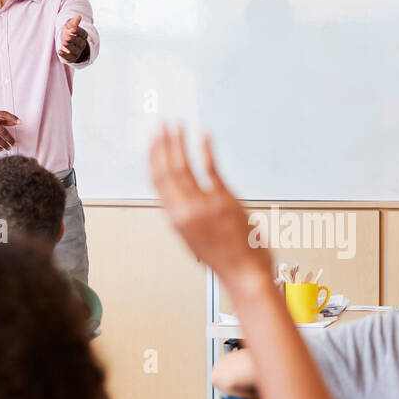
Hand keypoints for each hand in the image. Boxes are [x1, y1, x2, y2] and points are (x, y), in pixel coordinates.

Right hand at [0, 110, 18, 150]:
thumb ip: (3, 120)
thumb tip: (16, 122)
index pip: (3, 114)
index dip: (12, 117)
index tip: (19, 122)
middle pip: (1, 130)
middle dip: (9, 138)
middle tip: (14, 143)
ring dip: (4, 144)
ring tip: (9, 147)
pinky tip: (1, 149)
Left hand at [57, 15, 89, 62]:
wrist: (65, 44)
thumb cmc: (68, 33)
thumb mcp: (70, 26)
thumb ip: (73, 22)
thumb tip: (79, 16)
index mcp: (83, 35)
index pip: (82, 33)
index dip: (77, 31)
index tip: (71, 30)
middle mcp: (82, 44)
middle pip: (79, 42)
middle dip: (72, 39)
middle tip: (66, 37)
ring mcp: (77, 52)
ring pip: (75, 50)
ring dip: (69, 46)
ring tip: (64, 42)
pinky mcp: (72, 58)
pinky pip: (69, 58)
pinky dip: (64, 55)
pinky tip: (59, 51)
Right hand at [149, 125, 269, 285]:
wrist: (245, 273)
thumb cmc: (224, 258)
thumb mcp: (193, 239)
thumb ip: (184, 216)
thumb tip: (179, 199)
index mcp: (176, 220)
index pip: (158, 182)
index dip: (153, 158)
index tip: (153, 142)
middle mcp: (185, 211)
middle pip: (167, 170)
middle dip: (163, 144)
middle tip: (162, 125)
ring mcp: (204, 205)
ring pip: (184, 166)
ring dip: (178, 142)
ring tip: (177, 125)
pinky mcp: (224, 201)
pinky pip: (210, 169)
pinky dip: (205, 149)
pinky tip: (203, 135)